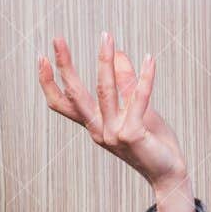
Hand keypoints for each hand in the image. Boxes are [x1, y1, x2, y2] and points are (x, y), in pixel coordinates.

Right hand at [38, 33, 195, 211]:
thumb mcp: (136, 109)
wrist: (169, 173)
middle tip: (57, 39)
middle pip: (75, 95)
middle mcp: (99, 131)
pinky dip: (145, 77)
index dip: (49, 83)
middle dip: (65, 66)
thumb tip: (117, 53)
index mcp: (95, 125)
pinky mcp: (132, 134)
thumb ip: (125, 83)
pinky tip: (151, 59)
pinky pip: (138, 98)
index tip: (41, 58)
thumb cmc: (152, 143)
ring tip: (106, 37)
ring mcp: (114, 134)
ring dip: (105, 61)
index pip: (63, 104)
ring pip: (105, 91)